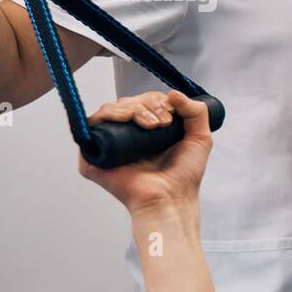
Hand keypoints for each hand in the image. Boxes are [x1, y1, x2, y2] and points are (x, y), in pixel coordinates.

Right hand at [77, 90, 212, 214]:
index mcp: (147, 131)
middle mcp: (127, 136)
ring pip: (110, 110)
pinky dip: (106, 115)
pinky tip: (124, 118)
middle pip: (127, 103)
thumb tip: (172, 92)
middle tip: (162, 123)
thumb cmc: (184, 176)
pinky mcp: (93, 156)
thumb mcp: (200, 138)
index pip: (143, 101)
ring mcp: (109, 145)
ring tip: (151, 125)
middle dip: (147, 104)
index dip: (156, 100)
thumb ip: (196, 112)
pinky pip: (90, 126)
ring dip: (131, 108)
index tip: (171, 114)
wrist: (171, 198)